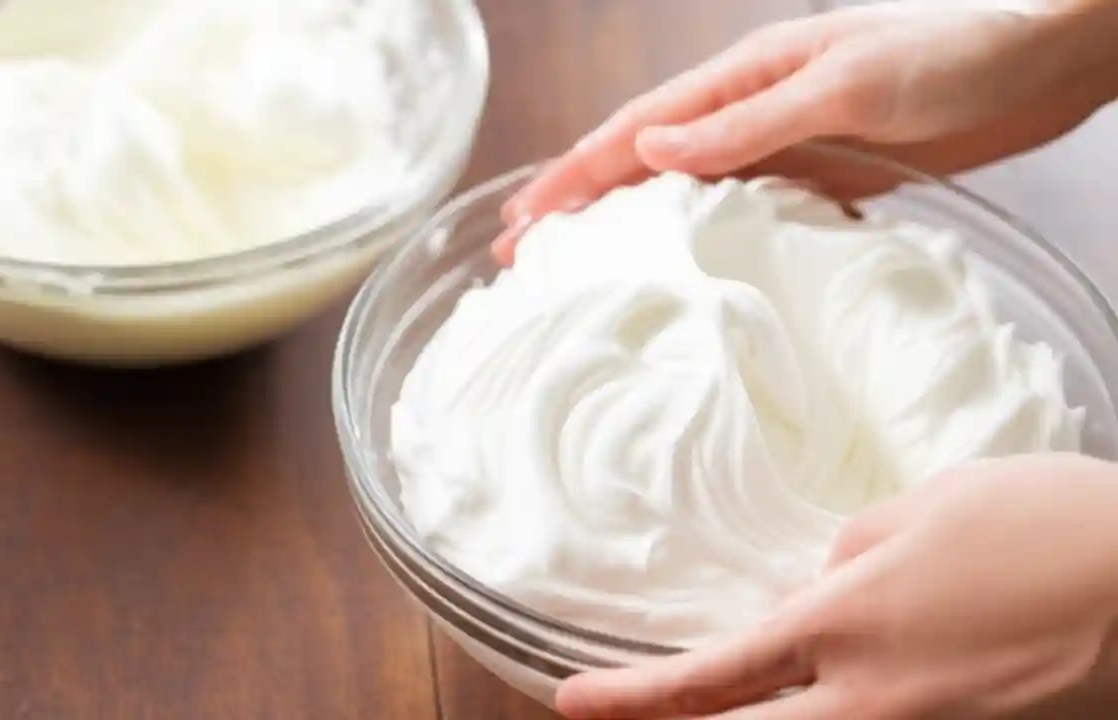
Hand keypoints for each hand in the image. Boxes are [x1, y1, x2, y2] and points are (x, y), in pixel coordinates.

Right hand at [495, 1, 1117, 264]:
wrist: (1039, 65)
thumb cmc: (951, 56)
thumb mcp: (842, 86)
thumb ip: (747, 124)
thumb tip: (648, 153)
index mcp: (742, 79)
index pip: (633, 133)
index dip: (571, 176)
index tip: (521, 220)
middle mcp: (750, 113)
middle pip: (642, 164)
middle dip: (578, 205)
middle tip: (521, 254)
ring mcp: (784, 146)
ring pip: (684, 194)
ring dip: (628, 228)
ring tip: (581, 269)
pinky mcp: (822, 178)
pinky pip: (742, 213)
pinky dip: (699, 241)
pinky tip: (682, 272)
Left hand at [555, 454, 1117, 718]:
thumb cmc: (1048, 522)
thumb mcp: (927, 509)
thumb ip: (855, 556)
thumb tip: (824, 588)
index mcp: (849, 625)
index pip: (712, 677)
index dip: (633, 697)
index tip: (572, 704)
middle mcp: (879, 700)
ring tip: (754, 693)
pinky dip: (850, 716)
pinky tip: (847, 690)